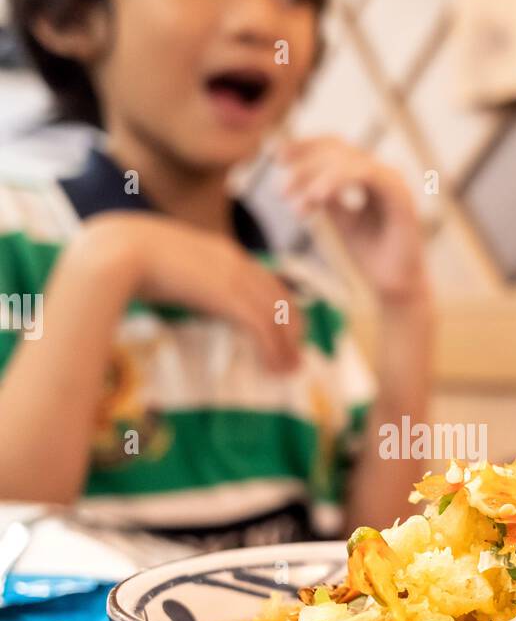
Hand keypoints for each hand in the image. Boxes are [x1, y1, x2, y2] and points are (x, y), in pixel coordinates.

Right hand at [72, 213, 301, 371]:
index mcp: (221, 251)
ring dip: (287, 345)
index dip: (279, 305)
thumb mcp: (163, 265)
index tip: (283, 329)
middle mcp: (235, 261)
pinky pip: (262, 326)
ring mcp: (233, 277)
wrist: (116, 250)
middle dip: (292, 328)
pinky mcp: (228, 296)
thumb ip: (179, 277)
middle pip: (279, 296)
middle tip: (295, 355)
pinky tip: (274, 367)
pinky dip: (273, 349)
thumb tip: (171, 291)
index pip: (265, 278)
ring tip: (289, 370)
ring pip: (276, 314)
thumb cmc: (125, 258)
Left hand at [279, 136, 429, 305]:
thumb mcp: (338, 220)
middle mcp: (381, 172)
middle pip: (337, 148)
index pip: (333, 147)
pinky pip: (366, 174)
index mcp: (367, 175)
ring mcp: (392, 181)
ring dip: (316, 174)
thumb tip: (296, 176)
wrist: (394, 285)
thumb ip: (324, 197)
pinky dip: (338, 180)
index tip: (273, 155)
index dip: (303, 146)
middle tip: (282, 191)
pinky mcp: (400, 195)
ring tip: (294, 197)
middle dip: (304, 164)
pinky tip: (317, 195)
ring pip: (348, 159)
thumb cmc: (369, 254)